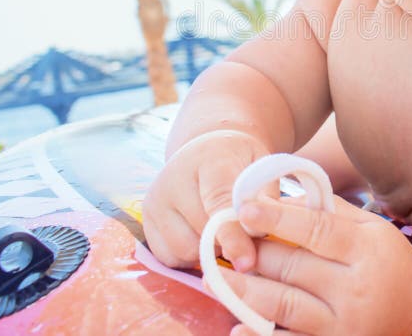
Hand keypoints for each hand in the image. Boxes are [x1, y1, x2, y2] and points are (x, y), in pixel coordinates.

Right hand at [143, 130, 275, 270]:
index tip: (246, 261)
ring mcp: (156, 199)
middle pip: (202, 232)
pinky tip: (202, 236)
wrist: (208, 150)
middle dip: (229, 243)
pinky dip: (190, 257)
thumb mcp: (261, 169)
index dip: (232, 233)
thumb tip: (253, 232)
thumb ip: (264, 199)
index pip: (218, 201)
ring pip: (185, 250)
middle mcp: (174, 178)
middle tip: (245, 235)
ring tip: (223, 231)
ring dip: (209, 251)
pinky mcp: (146, 220)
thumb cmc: (240, 162)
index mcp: (210, 159)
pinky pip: (170, 258)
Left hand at [218, 195, 411, 335]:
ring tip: (217, 278)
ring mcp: (344, 325)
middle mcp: (356, 289)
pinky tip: (236, 327)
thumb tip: (282, 193)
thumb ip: (330, 210)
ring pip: (285, 305)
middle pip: (294, 267)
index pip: (317, 230)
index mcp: (366, 251)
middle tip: (220, 240)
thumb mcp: (370, 228)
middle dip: (254, 252)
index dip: (279, 218)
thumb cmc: (386, 258)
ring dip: (245, 291)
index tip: (245, 208)